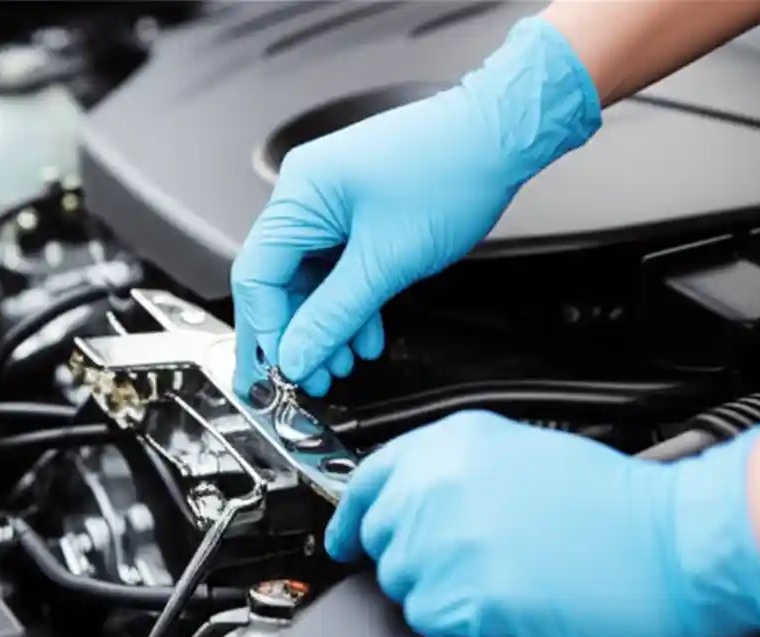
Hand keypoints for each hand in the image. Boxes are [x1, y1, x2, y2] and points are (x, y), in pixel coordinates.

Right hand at [231, 16, 601, 396]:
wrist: (502, 135)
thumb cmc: (452, 171)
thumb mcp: (387, 261)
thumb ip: (335, 315)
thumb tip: (298, 355)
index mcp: (300, 195)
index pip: (257, 276)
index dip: (267, 332)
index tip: (282, 373)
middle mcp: (307, 193)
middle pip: (278, 279)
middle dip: (295, 334)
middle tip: (308, 379)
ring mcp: (332, 200)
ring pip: (310, 277)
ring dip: (324, 323)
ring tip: (341, 362)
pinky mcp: (358, 209)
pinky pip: (337, 264)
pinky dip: (348, 301)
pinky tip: (363, 332)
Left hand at [325, 412, 759, 636]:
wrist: (677, 543)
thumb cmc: (617, 503)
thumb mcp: (523, 451)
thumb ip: (456, 469)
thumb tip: (410, 499)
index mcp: (453, 443)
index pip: (368, 479)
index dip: (354, 515)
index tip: (347, 536)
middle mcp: (441, 485)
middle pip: (379, 538)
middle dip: (409, 558)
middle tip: (459, 566)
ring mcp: (452, 541)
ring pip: (400, 584)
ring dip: (437, 592)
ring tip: (495, 581)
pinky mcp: (471, 596)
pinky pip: (429, 621)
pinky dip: (458, 623)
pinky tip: (501, 606)